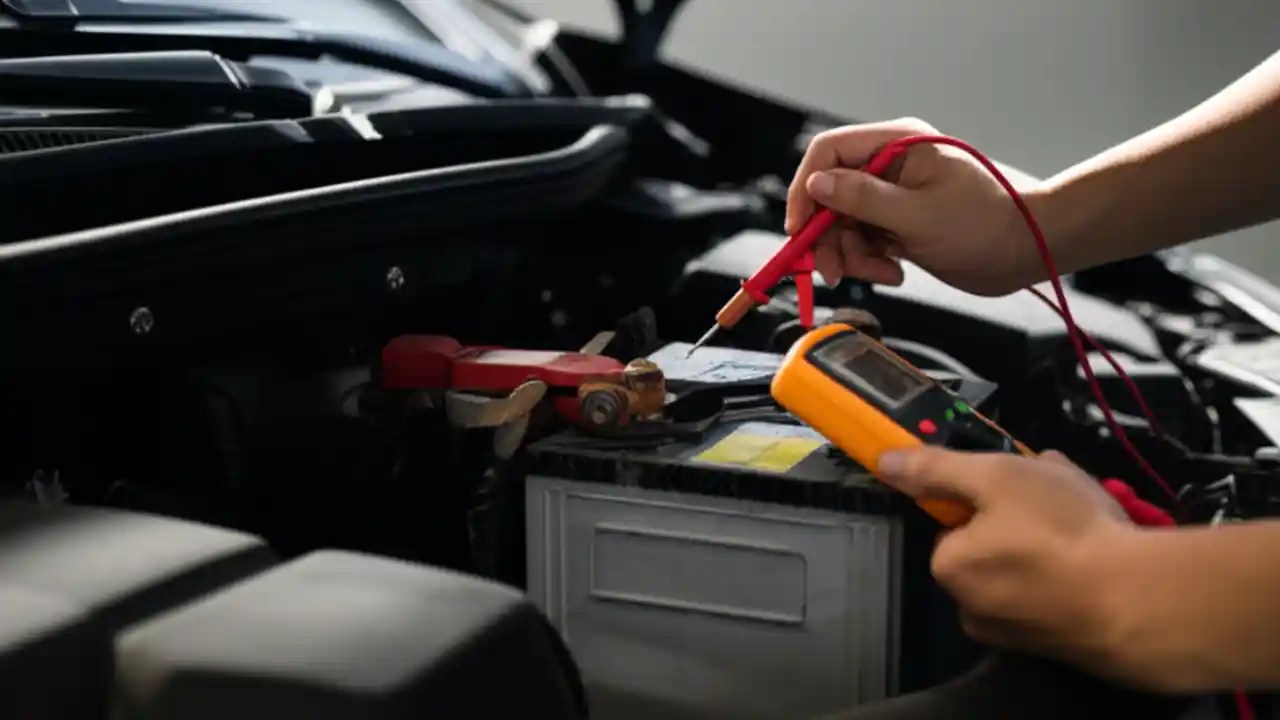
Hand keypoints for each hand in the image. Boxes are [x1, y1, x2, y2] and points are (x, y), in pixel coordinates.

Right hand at [785, 117, 1044, 296]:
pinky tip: (894, 272)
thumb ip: (862, 199)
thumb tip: (816, 185)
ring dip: (851, 255)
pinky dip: (869, 262)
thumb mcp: (917, 215)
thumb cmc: (986, 225)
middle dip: (827, 236)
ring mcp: (893, 195)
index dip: (805, 190)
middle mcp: (889, 164)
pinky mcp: (898, 222)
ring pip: (842, 224)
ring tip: (882, 274)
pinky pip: (863, 241)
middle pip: (829, 195)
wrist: (1028, 251)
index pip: (828, 152)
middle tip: (833, 271)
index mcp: (897, 144)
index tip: (798, 230)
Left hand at [876, 447, 1141, 674]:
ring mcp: (1018, 632)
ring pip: (1028, 567)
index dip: (986, 496)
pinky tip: (1103, 556)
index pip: (954, 522)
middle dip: (1023, 518)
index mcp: (950, 568)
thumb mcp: (995, 476)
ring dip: (1052, 541)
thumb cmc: (1061, 533)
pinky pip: (1058, 592)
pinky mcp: (1060, 643)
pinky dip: (1074, 573)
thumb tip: (886, 462)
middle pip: (993, 544)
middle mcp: (973, 609)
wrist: (1139, 602)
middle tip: (1060, 498)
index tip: (1019, 484)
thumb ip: (937, 468)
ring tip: (1090, 523)